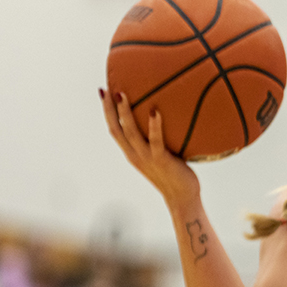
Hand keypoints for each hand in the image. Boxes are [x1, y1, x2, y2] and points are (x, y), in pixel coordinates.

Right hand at [101, 89, 200, 209]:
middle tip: (104, 89)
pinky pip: (155, 140)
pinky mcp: (160, 159)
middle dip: (108, 109)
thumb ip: (158, 140)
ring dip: (125, 112)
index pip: (115, 130)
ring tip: (122, 94)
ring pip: (130, 132)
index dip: (107, 113)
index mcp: (132, 153)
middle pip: (116, 129)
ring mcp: (146, 157)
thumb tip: (165, 118)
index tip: (103, 94)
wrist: (182, 197)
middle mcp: (135, 155)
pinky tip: (154, 111)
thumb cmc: (176, 174)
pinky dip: (154, 125)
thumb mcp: (161, 155)